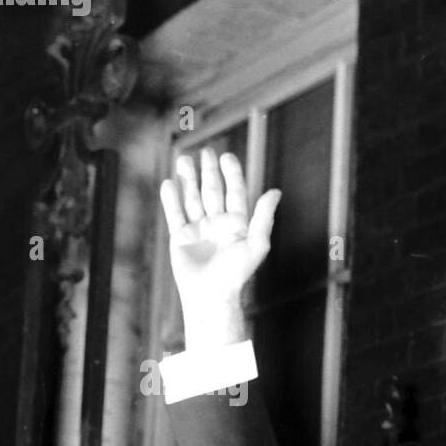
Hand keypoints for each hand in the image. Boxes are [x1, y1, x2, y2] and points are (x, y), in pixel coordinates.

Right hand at [159, 148, 280, 348]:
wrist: (211, 294)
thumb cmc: (237, 273)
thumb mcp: (257, 243)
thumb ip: (265, 217)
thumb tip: (276, 192)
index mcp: (237, 225)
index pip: (235, 193)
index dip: (232, 175)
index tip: (227, 156)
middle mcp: (218, 225)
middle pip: (213, 191)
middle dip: (209, 172)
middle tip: (206, 151)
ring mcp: (199, 230)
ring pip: (192, 198)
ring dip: (188, 179)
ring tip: (184, 159)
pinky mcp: (181, 237)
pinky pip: (175, 213)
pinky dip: (171, 198)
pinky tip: (169, 183)